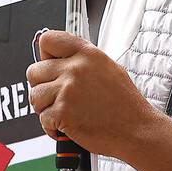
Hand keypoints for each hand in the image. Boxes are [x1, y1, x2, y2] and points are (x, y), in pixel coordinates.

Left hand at [26, 30, 155, 159]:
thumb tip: (58, 60)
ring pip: (34, 95)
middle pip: (34, 71)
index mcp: (88, 54)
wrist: (137, 130)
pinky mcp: (62, 112)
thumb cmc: (125, 105)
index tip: (50, 67)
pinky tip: (69, 126)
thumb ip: (82, 61)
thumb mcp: (108, 69)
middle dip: (42, 86)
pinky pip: (42, 118)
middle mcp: (76, 68)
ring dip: (45, 108)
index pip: (48, 40)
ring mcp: (68, 90)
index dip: (45, 56)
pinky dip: (52, 127)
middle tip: (57, 97)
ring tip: (64, 112)